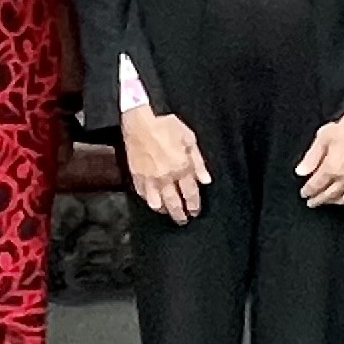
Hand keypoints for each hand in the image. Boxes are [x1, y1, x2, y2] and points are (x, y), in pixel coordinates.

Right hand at [120, 107, 210, 224]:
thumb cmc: (164, 126)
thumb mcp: (189, 138)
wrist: (139, 123)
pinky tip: (153, 201)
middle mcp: (166, 177)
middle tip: (183, 220)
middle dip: (180, 215)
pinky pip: (143, 195)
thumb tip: (206, 180)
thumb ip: (198, 161)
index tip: (195, 211)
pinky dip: (149, 201)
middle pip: (174, 203)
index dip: (194, 205)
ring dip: (165, 211)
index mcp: (181, 167)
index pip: (191, 193)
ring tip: (168, 213)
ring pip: (157, 204)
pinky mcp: (137, 177)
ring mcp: (150, 179)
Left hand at [298, 96, 343, 207]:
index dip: (308, 191)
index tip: (304, 193)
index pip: (316, 185)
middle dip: (319, 200)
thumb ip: (311, 157)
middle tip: (312, 202)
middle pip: (329, 195)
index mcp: (332, 167)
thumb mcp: (323, 137)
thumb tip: (301, 171)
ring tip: (327, 202)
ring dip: (334, 202)